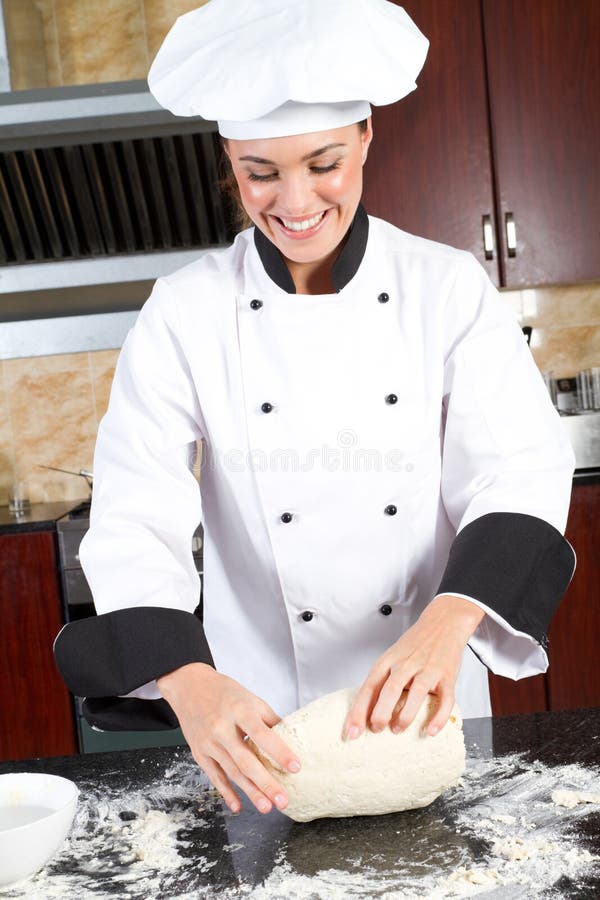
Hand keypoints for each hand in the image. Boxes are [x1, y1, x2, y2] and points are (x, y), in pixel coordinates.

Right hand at [157, 663, 300, 814]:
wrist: (190, 686)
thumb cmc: (225, 692)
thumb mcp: (250, 698)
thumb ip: (268, 719)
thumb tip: (290, 740)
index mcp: (239, 710)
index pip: (262, 734)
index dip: (279, 752)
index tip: (296, 767)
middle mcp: (222, 728)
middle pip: (246, 760)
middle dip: (266, 783)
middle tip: (283, 800)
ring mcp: (209, 742)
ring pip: (232, 772)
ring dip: (250, 792)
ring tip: (267, 807)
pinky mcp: (199, 753)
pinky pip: (214, 776)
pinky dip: (226, 792)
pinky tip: (238, 806)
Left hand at [343, 595, 484, 739]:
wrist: (443, 623)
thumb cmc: (415, 644)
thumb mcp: (392, 657)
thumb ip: (382, 680)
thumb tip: (367, 712)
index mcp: (388, 661)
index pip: (369, 687)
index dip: (359, 711)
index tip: (351, 732)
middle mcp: (407, 664)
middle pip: (390, 689)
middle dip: (380, 713)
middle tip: (375, 730)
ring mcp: (428, 670)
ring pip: (416, 693)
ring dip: (405, 715)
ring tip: (397, 729)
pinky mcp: (447, 676)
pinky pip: (445, 700)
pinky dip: (438, 718)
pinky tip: (430, 731)